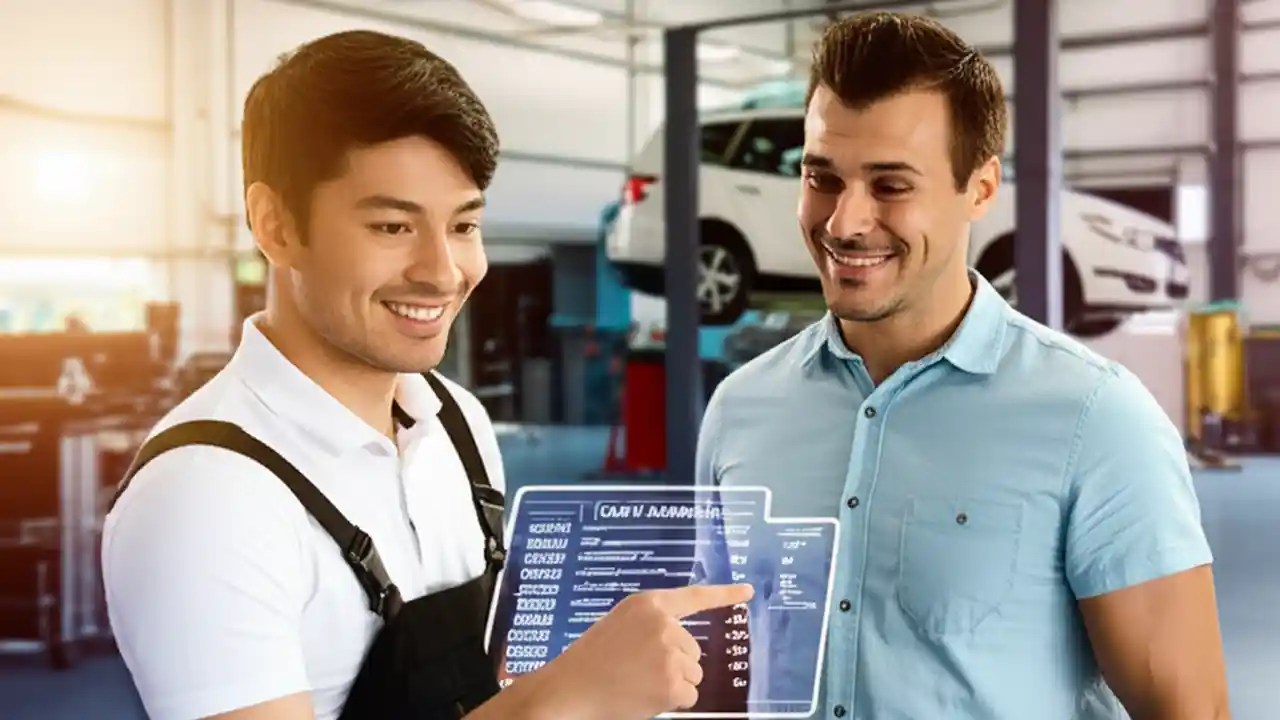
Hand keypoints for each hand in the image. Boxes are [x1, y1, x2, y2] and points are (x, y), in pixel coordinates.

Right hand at [530, 583, 754, 719]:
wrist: (570, 690)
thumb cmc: (590, 660)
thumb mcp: (619, 625)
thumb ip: (650, 626)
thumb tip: (683, 647)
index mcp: (648, 604)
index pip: (694, 596)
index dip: (725, 594)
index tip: (750, 591)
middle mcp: (663, 624)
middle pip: (693, 651)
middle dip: (673, 665)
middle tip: (636, 671)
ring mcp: (669, 653)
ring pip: (693, 674)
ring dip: (672, 684)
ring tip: (637, 683)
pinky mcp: (672, 683)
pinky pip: (689, 696)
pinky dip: (672, 702)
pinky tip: (644, 697)